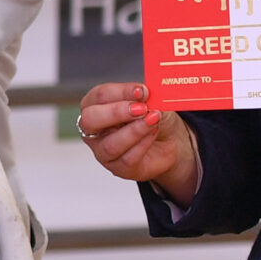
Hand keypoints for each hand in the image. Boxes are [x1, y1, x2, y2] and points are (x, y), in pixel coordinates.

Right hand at [74, 83, 200, 206]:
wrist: (170, 140)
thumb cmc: (154, 117)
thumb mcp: (152, 101)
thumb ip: (146, 98)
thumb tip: (144, 96)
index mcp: (95, 105)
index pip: (100, 95)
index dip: (121, 92)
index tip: (142, 91)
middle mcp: (93, 129)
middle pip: (90, 120)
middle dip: (117, 112)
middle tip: (141, 108)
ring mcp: (102, 151)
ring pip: (109, 144)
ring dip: (134, 131)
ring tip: (153, 120)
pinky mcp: (118, 168)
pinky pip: (127, 159)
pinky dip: (143, 144)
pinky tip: (153, 133)